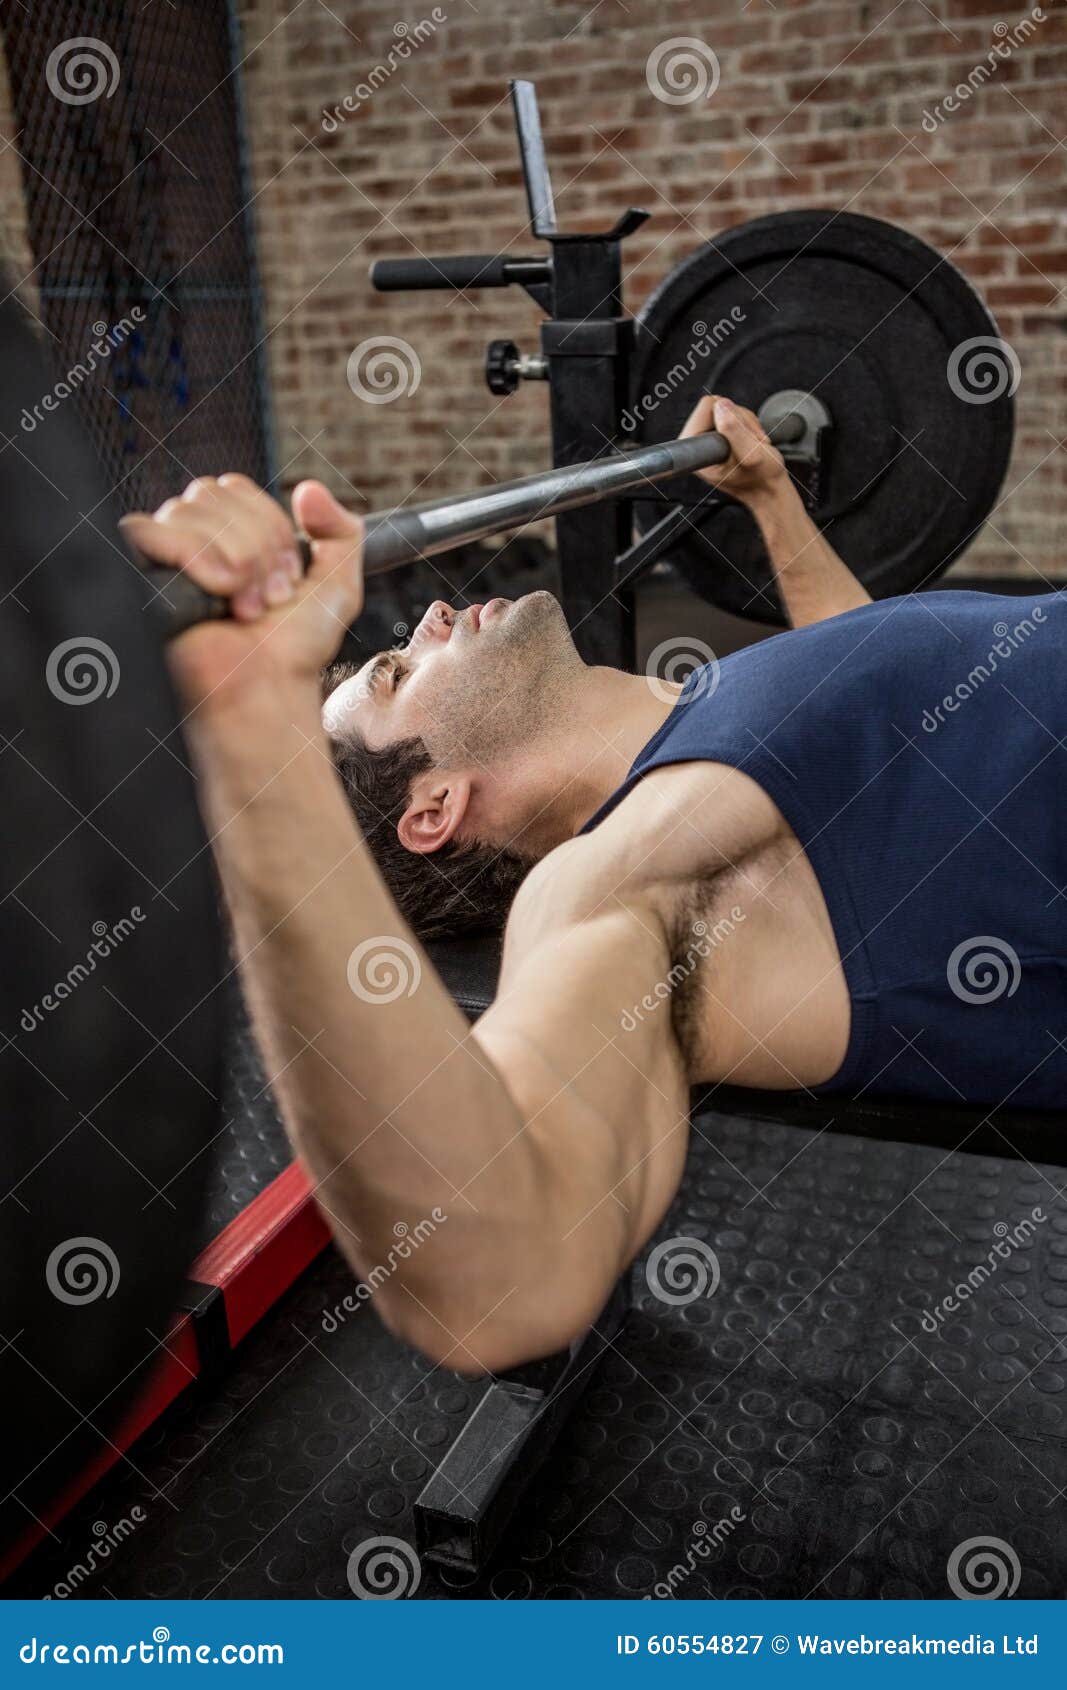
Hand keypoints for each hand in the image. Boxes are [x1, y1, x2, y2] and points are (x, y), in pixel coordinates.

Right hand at [120, 475, 363, 713]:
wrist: (267, 687)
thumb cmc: (293, 649)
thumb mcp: (337, 584)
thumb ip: (341, 530)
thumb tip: (308, 489)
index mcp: (227, 534)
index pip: (235, 487)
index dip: (270, 531)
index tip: (286, 580)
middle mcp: (190, 541)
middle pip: (211, 492)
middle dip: (255, 548)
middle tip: (266, 598)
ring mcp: (161, 559)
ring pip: (187, 511)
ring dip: (234, 562)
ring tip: (244, 607)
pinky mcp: (137, 576)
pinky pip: (148, 530)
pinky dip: (194, 558)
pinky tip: (217, 596)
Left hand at [681, 395, 788, 506]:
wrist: (770, 489)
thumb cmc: (761, 480)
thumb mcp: (752, 456)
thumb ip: (734, 430)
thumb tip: (721, 406)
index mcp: (696, 453)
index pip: (707, 409)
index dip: (731, 419)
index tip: (739, 441)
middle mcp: (697, 445)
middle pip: (718, 405)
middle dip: (741, 421)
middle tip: (751, 442)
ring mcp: (708, 439)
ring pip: (728, 408)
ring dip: (748, 425)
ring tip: (753, 445)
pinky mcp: (718, 435)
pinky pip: (734, 414)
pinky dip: (748, 425)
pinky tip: (751, 442)